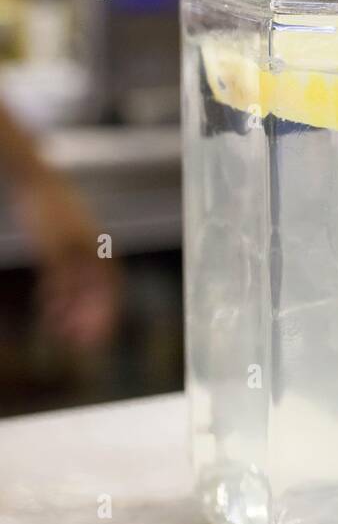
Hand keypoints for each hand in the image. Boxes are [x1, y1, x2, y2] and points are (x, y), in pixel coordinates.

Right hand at [16, 171, 120, 349]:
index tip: (104, 331)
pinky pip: (56, 273)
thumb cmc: (56, 206)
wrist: (38, 180)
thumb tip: (81, 276)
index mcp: (99, 243)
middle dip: (97, 316)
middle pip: (100, 287)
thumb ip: (84, 250)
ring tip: (66, 335)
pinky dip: (54, 293)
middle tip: (91, 343)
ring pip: (77, 285)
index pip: (113, 282)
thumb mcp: (76, 228)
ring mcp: (72, 243)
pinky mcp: (52, 242)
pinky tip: (47, 310)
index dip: (110, 308)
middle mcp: (90, 245)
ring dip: (73, 312)